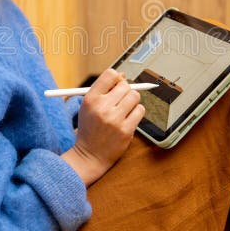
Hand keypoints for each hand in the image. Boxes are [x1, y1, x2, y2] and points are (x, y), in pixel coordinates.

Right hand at [61, 69, 145, 185]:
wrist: (90, 155)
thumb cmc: (90, 128)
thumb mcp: (89, 106)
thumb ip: (104, 90)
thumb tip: (123, 75)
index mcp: (91, 99)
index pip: (110, 74)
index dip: (116, 78)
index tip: (116, 84)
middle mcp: (102, 107)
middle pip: (125, 85)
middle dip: (125, 91)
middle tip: (120, 100)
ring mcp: (115, 119)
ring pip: (135, 96)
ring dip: (132, 101)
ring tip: (124, 110)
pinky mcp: (126, 130)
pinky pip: (140, 110)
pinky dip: (136, 112)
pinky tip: (128, 118)